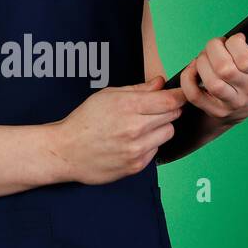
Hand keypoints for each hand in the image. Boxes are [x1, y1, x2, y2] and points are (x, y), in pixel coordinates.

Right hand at [52, 78, 184, 184]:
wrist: (66, 151)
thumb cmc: (84, 121)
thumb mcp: (107, 96)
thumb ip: (138, 89)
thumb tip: (160, 83)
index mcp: (127, 106)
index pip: (169, 100)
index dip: (179, 95)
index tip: (181, 94)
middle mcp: (134, 129)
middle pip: (172, 115)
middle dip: (168, 110)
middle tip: (155, 109)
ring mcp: (136, 149)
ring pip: (168, 133)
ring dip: (160, 128)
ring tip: (141, 126)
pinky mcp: (136, 165)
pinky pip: (156, 150)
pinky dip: (149, 144)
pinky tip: (132, 141)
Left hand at [174, 27, 247, 122]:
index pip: (246, 59)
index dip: (234, 43)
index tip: (233, 40)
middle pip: (224, 69)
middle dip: (212, 50)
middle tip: (213, 47)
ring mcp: (232, 103)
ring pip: (212, 84)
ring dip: (201, 64)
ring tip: (204, 58)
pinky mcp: (215, 110)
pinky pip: (195, 96)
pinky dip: (188, 79)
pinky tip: (193, 69)